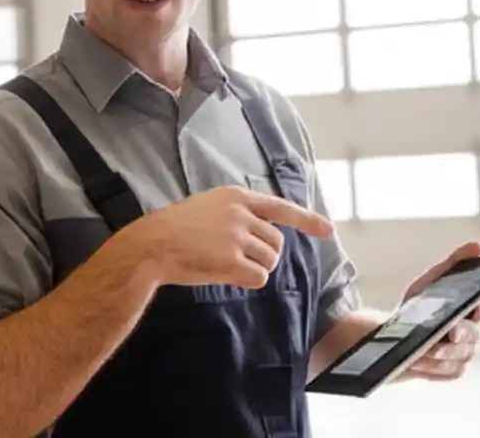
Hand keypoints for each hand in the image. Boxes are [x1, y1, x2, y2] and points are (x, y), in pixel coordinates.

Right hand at [128, 186, 333, 288]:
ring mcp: (238, 237)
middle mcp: (241, 214)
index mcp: (235, 197)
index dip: (308, 220)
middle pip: (277, 242)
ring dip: (254, 269)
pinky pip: (258, 278)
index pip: (281, 207)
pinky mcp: (233, 260)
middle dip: (264, 255)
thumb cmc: (173, 229)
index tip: (328, 230)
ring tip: (224, 265)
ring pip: (270, 261)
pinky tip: (223, 275)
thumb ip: (236, 216)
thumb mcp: (206, 207)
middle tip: (236, 259)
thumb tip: (263, 237)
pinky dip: (246, 281)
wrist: (151, 246)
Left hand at [400, 242, 479, 381]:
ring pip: (463, 355)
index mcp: (474, 308)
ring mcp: (467, 353)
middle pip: (475, 334)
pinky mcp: (455, 370)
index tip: (474, 307)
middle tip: (450, 332)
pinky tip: (419, 363)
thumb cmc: (419, 306)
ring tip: (424, 349)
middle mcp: (476, 332)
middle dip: (462, 333)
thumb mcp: (431, 282)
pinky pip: (451, 371)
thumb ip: (453, 264)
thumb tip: (477, 246)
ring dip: (443, 352)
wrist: (398, 335)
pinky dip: (435, 368)